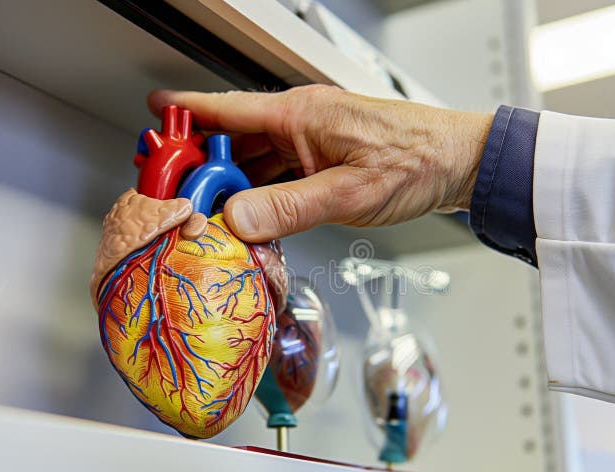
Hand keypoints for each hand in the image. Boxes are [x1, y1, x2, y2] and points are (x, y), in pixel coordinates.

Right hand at [148, 85, 491, 241]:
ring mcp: (313, 142)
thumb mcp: (348, 192)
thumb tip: (236, 219)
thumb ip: (289, 207)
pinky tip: (252, 216)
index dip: (187, 111)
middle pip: (235, 141)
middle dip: (204, 164)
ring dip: (232, 184)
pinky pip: (279, 175)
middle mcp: (302, 123)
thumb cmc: (417, 161)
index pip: (229, 109)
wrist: (460, 163)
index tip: (154, 114)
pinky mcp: (325, 161)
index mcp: (301, 115)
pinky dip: (260, 194)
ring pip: (256, 161)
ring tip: (208, 212)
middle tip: (177, 193)